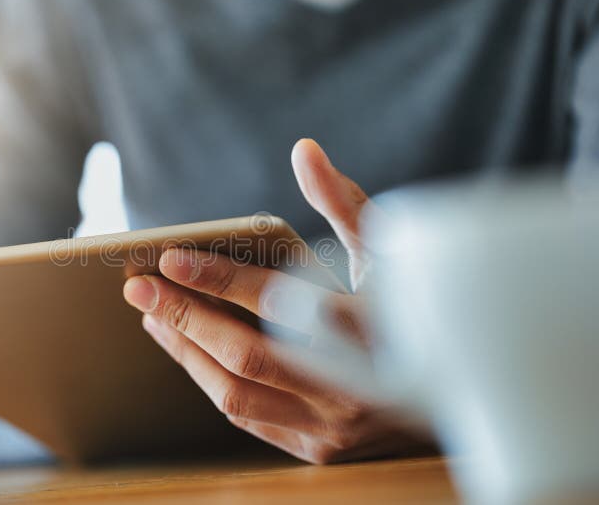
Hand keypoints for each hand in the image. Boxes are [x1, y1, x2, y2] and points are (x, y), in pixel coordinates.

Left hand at [123, 139, 430, 462]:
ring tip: (155, 318)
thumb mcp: (391, 252)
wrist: (459, 387)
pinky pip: (250, 418)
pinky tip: (190, 353)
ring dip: (187, 353)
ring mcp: (333, 425)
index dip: (217, 278)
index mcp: (369, 329)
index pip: (275, 300)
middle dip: (184, 316)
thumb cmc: (418, 309)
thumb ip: (343, 203)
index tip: (170, 259)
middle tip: (139, 288)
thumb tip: (304, 151)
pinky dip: (212, 382)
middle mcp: (350, 386)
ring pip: (237, 392)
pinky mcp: (320, 448)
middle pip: (244, 352)